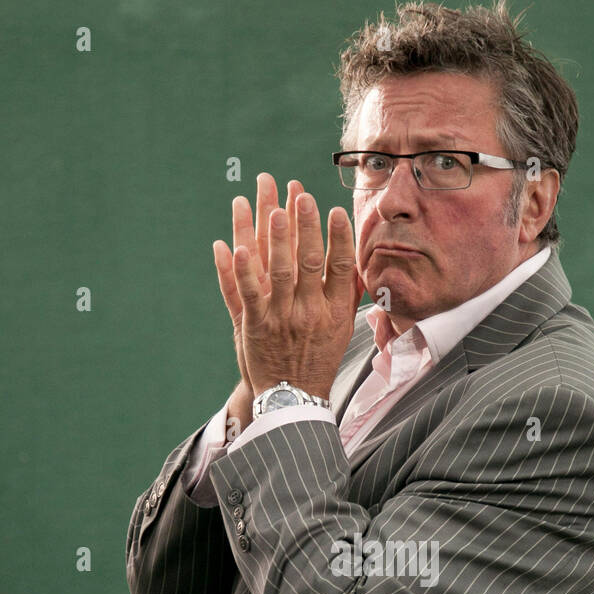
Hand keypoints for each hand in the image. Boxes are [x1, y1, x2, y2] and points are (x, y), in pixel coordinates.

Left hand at [215, 172, 364, 405]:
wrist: (293, 398)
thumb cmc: (319, 359)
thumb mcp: (343, 330)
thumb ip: (349, 296)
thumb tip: (360, 263)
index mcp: (334, 312)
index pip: (340, 267)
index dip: (338, 237)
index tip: (336, 210)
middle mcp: (310, 313)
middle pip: (308, 262)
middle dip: (304, 226)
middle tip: (300, 195)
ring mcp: (281, 319)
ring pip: (278, 272)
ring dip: (274, 239)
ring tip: (272, 208)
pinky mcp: (255, 326)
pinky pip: (247, 294)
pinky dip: (240, 270)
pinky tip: (233, 246)